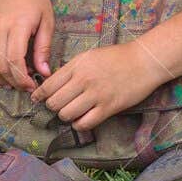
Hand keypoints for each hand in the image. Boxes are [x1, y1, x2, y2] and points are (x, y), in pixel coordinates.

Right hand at [0, 0, 54, 91]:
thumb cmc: (36, 0)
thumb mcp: (47, 22)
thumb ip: (43, 49)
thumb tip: (45, 73)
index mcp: (16, 25)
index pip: (14, 60)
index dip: (22, 78)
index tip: (33, 86)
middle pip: (1, 65)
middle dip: (14, 82)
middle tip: (27, 86)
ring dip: (2, 79)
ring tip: (16, 82)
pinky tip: (5, 75)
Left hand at [31, 40, 170, 132]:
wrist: (144, 61)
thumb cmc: (116, 57)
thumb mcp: (88, 56)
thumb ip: (71, 69)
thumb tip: (53, 85)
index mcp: (76, 66)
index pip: (48, 85)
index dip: (39, 95)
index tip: (37, 99)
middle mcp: (83, 80)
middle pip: (54, 102)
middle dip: (52, 107)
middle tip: (57, 106)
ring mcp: (96, 95)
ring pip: (67, 114)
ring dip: (65, 116)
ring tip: (70, 112)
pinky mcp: (109, 107)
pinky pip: (85, 123)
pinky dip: (79, 124)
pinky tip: (81, 119)